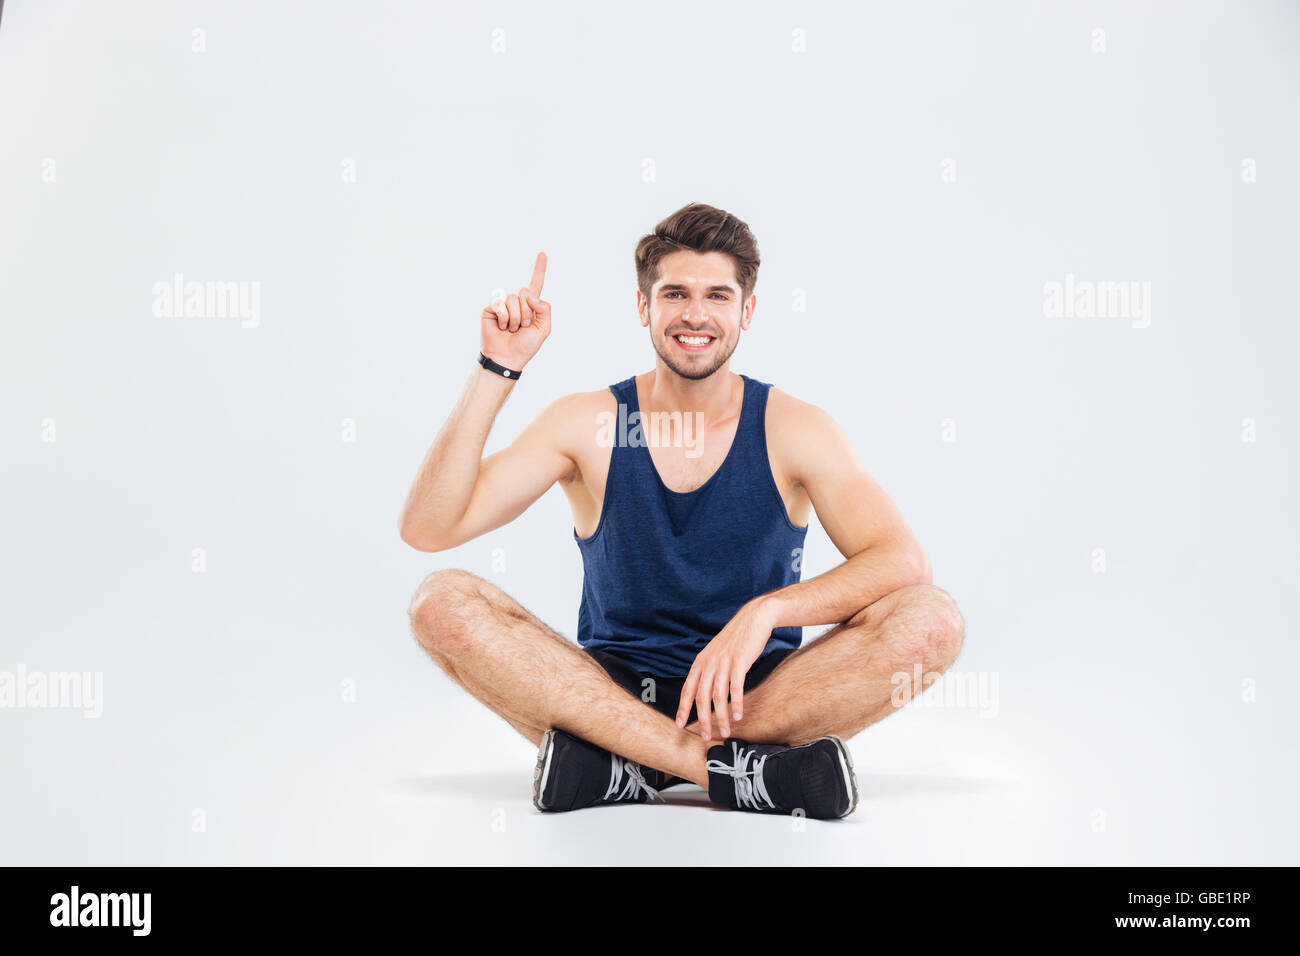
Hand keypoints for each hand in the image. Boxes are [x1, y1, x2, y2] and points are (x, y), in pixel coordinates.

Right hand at [480, 252, 550, 371]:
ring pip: (513, 299)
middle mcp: (517, 303)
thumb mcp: (544, 328)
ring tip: (511, 330)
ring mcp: (503, 305)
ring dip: (515, 318)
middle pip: (525, 292)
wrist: (508, 358)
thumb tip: (530, 295)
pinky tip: (502, 327)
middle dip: (527, 312)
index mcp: (531, 306)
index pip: (536, 284)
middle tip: (522, 327)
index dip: (539, 269)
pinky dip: (504, 317)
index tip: (543, 253)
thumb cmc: (526, 346)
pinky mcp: (491, 308)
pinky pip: (500, 304)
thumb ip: (544, 308)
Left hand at [675, 598, 778, 740]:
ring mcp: (723, 662)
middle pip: (701, 697)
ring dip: (720, 717)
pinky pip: (735, 687)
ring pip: (718, 696)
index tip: (680, 724)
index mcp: (701, 661)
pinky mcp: (739, 662)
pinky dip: (736, 703)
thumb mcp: (717, 652)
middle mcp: (709, 662)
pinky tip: (737, 716)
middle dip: (702, 720)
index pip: (687, 689)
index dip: (683, 708)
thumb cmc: (736, 638)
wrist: (753, 618)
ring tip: (724, 732)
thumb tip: (706, 690)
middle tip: (705, 736)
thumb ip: (710, 669)